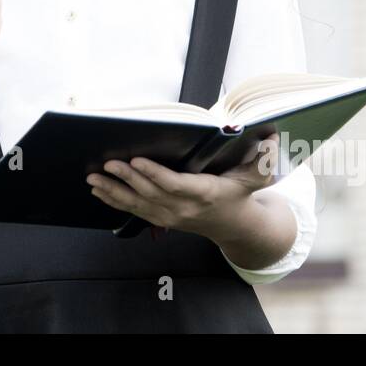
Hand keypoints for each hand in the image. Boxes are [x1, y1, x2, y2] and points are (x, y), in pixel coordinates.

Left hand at [86, 132, 280, 237]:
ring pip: (136, 204)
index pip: (174, 185)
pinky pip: (133, 210)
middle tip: (107, 163)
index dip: (153, 174)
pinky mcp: (160, 219)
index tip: (136, 160)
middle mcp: (183, 208)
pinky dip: (114, 200)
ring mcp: (169, 217)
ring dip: (112, 191)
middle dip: (126, 179)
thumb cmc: (240, 194)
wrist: (234, 226)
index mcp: (203, 194)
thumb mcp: (256, 178)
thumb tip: (273, 138)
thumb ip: (264, 160)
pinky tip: (97, 190)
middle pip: (150, 194)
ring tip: (92, 179)